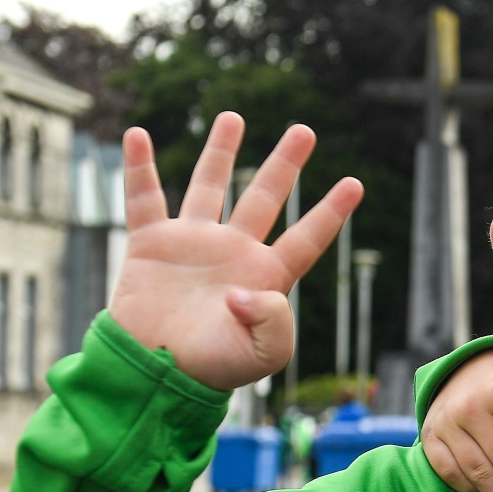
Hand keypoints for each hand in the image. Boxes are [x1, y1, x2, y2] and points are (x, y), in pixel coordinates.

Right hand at [109, 113, 362, 391]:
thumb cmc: (211, 370)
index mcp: (266, 277)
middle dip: (284, 164)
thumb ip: (274, 324)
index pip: (306, 238)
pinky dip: (140, 167)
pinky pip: (144, 199)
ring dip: (221, 152)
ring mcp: (193, 244)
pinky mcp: (152, 244)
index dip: (330, 213)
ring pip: (210, 187)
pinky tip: (137, 135)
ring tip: (233, 116)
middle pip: (265, 197)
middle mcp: (233, 252)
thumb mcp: (261, 356)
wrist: (155, 374)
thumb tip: (249, 291)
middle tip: (305, 130)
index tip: (355, 183)